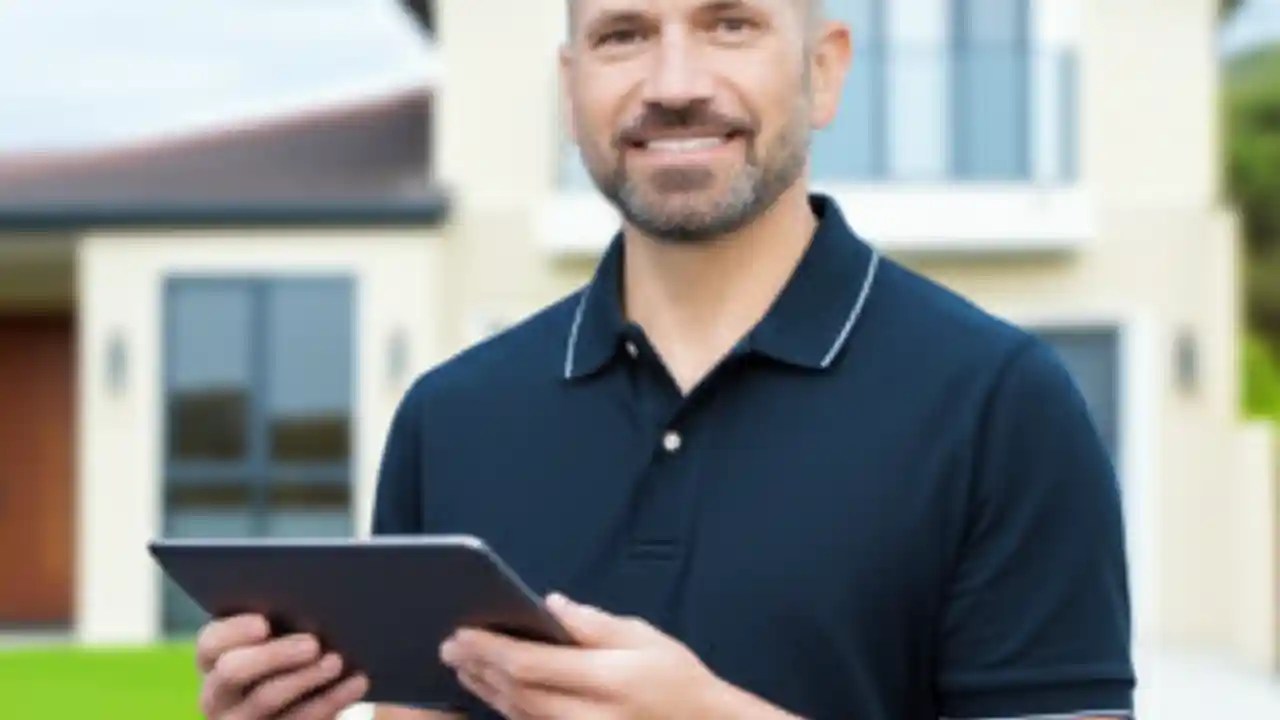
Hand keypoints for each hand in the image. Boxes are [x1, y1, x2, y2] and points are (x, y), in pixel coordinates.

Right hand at [196, 614, 369, 718]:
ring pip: (266, 699)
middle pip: (233, 672)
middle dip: (274, 654)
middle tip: (312, 642)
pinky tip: (357, 681)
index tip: (264, 622)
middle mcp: (217, 694)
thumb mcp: (286, 630)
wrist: (307, 699)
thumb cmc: (295, 646)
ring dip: (306, 677)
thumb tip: (330, 568)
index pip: (209, 642)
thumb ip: (290, 606)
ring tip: (337, 660)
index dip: (234, 631)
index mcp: (215, 658)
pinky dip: (331, 700)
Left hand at [440, 593, 780, 719]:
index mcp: (605, 681)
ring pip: (518, 714)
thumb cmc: (677, 679)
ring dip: (485, 688)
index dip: (490, 649)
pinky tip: (491, 689)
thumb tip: (550, 604)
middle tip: (448, 644)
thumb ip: (593, 623)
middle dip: (478, 667)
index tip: (462, 631)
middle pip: (516, 692)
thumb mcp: (644, 638)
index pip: (531, 665)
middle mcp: (586, 717)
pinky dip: (506, 706)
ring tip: (461, 663)